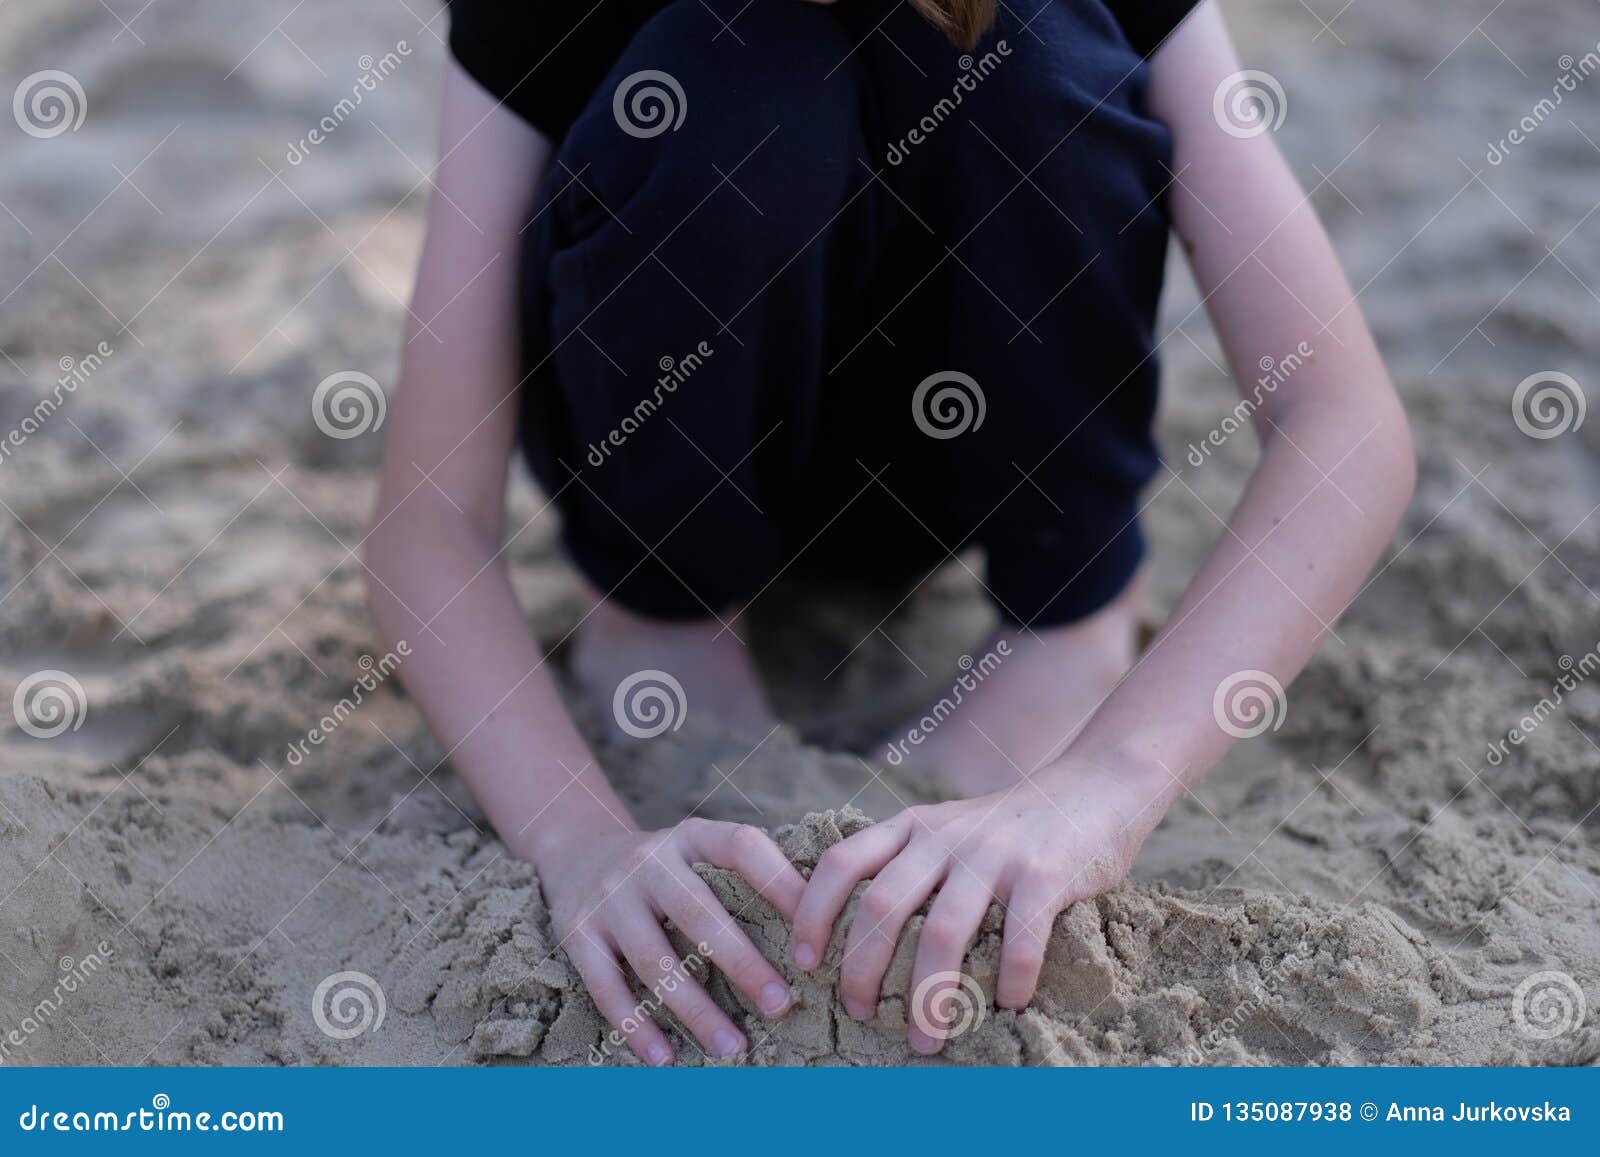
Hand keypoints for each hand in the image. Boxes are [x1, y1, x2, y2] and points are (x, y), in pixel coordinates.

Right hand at [540, 818, 806, 1064]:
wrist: (577, 853)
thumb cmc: (666, 868)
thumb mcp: (699, 850)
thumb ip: (746, 873)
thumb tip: (823, 920)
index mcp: (691, 836)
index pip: (742, 846)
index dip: (781, 882)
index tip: (816, 929)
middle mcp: (648, 861)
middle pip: (699, 914)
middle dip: (743, 963)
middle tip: (782, 1005)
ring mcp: (609, 898)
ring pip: (655, 960)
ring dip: (696, 1009)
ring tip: (733, 1047)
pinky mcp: (577, 933)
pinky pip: (606, 987)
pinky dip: (637, 1026)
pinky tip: (665, 1058)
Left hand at [791, 762, 1160, 1052]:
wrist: (1092, 787)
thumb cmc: (1008, 829)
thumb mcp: (944, 829)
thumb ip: (906, 865)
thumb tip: (856, 942)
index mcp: (912, 827)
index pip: (842, 863)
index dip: (814, 912)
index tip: (805, 962)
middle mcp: (944, 836)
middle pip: (882, 905)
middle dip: (862, 969)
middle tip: (859, 1014)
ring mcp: (994, 854)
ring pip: (942, 931)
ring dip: (928, 996)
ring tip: (924, 1039)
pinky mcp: (1045, 874)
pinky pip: (1019, 939)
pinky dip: (1010, 981)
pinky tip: (1008, 1006)